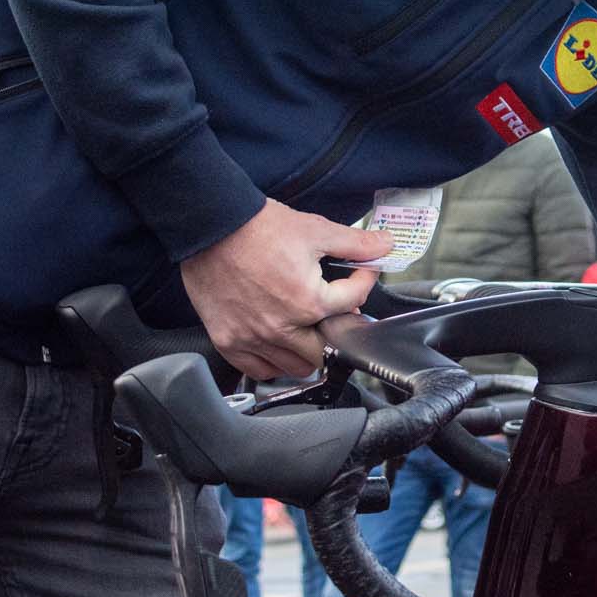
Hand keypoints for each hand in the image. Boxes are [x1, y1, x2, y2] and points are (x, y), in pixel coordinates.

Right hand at [179, 200, 389, 379]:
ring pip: (295, 367)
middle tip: (329, 310)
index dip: (363, 282)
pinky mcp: (229, 341)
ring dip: (306, 352)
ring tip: (305, 329)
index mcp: (309, 301)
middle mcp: (283, 328)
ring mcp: (253, 338)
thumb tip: (385, 245)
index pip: (353, 302)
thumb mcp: (315, 229)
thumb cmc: (257, 228)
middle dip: (334, 328)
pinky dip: (272, 362)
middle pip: (326, 349)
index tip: (359, 274)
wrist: (211, 226)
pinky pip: (259, 371)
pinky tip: (276, 343)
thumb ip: (355, 244)